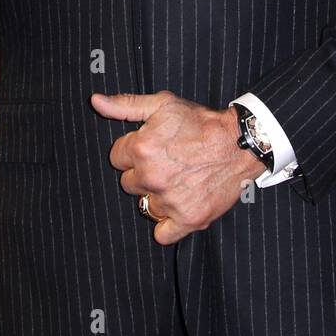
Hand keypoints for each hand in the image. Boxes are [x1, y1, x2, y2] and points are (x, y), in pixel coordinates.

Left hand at [91, 90, 265, 245]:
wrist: (240, 144)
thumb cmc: (200, 122)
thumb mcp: (162, 104)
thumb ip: (126, 105)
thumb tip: (95, 102)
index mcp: (141, 148)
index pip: (117, 158)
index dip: (133, 151)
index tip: (152, 147)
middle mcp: (152, 176)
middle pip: (129, 183)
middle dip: (143, 174)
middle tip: (167, 163)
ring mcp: (170, 200)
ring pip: (145, 206)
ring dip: (157, 196)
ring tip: (177, 181)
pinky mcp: (188, 219)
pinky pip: (163, 233)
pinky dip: (168, 224)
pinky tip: (177, 206)